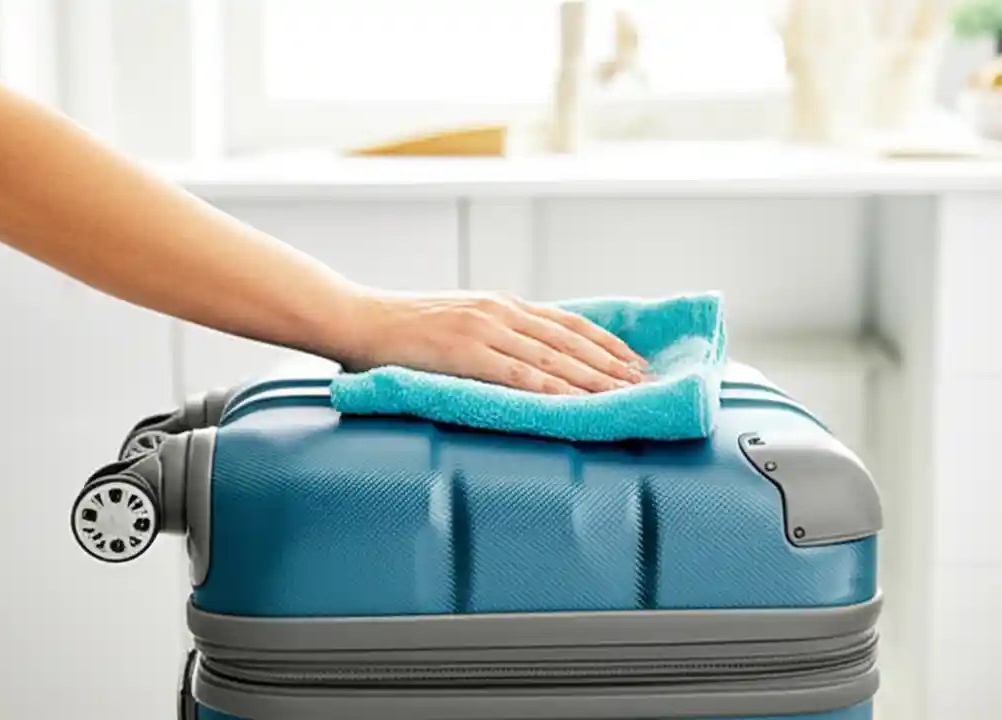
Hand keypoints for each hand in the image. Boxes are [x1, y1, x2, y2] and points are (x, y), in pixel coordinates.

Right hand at [343, 291, 646, 394]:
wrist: (357, 319)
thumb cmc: (402, 331)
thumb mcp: (459, 321)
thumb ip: (494, 335)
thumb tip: (528, 358)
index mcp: (502, 304)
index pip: (568, 322)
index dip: (606, 342)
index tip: (634, 360)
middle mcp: (500, 311)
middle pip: (570, 340)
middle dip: (611, 363)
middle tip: (644, 382)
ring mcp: (484, 329)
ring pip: (552, 357)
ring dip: (592, 379)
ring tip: (623, 394)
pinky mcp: (465, 352)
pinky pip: (518, 375)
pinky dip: (551, 390)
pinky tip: (575, 403)